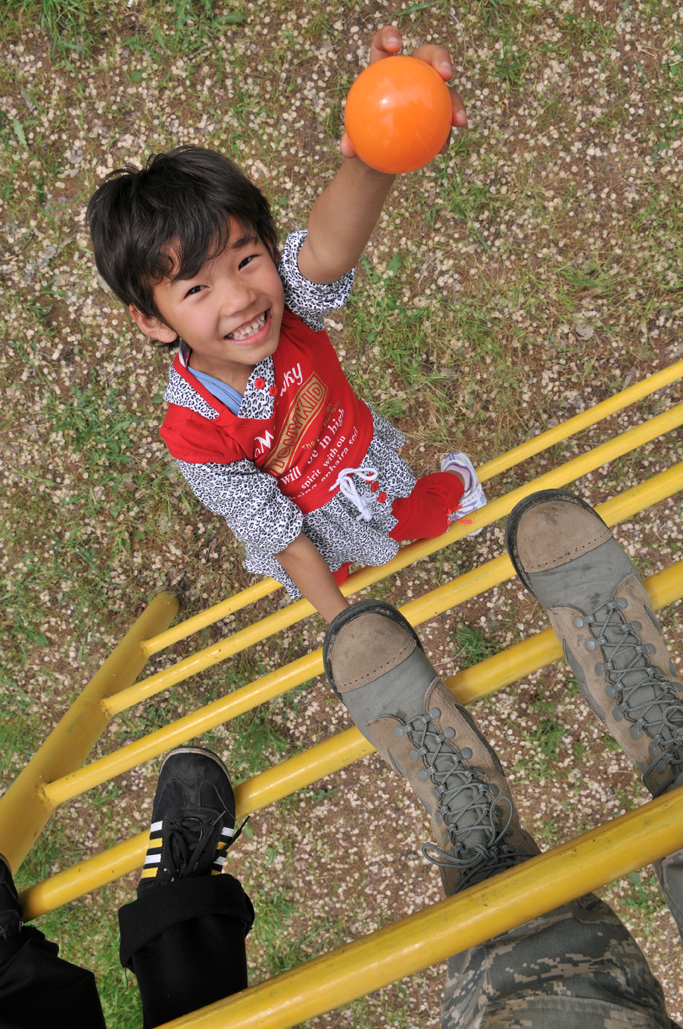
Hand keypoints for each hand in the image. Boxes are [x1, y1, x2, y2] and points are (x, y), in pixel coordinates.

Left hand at [340, 25, 466, 159]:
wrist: (379, 153)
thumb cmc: (363, 139)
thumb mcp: (355, 140)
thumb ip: (351, 140)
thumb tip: (347, 150)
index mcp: (384, 70)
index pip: (384, 45)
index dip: (389, 37)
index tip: (395, 45)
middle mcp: (410, 75)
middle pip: (428, 57)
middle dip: (440, 58)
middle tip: (445, 73)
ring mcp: (428, 94)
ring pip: (446, 90)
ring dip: (455, 101)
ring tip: (458, 120)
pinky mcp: (439, 116)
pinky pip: (446, 123)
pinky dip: (446, 135)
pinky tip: (444, 148)